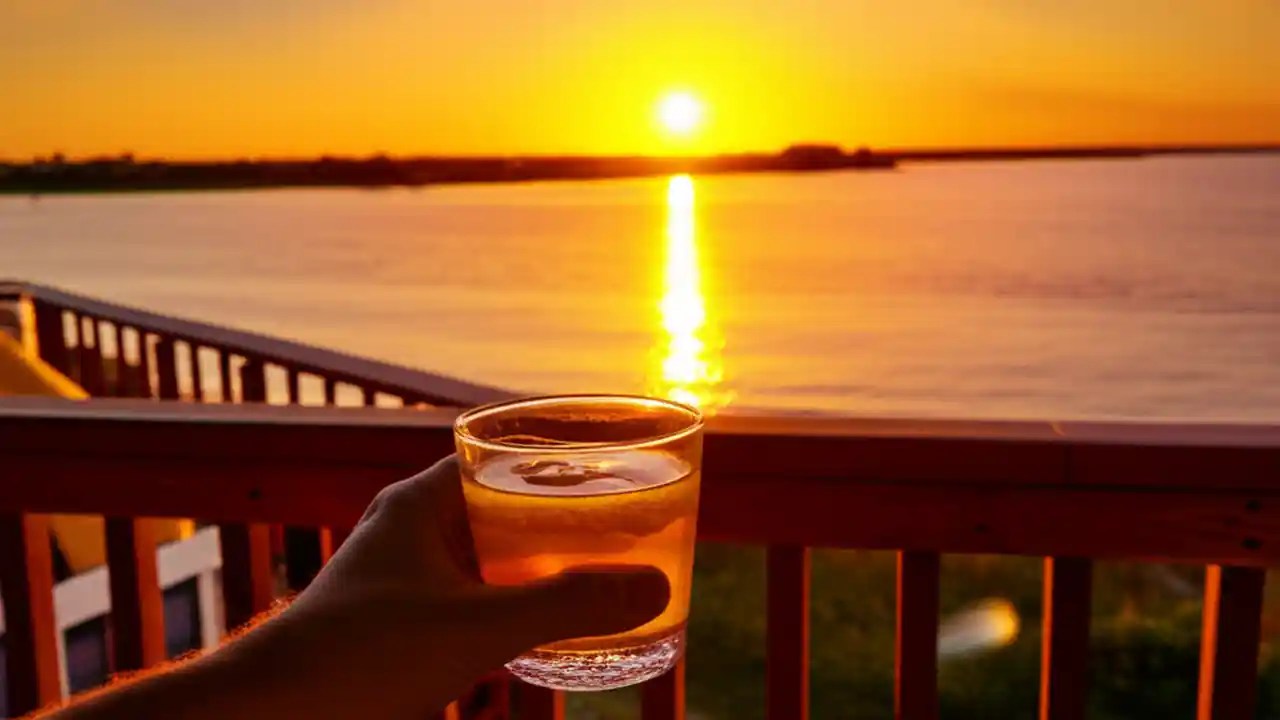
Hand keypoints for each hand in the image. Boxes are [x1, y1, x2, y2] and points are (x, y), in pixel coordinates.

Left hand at [282, 455, 670, 716]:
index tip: (608, 467)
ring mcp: (403, 581)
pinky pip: (469, 601)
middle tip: (619, 526)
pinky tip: (544, 631)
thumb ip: (567, 604)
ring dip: (534, 565)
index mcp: (421, 504)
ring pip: (484, 558)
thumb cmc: (361, 655)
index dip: (552, 457)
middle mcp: (411, 533)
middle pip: (498, 506)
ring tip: (595, 576)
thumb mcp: (478, 626)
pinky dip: (509, 607)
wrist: (276, 716)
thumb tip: (654, 587)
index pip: (496, 454)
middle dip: (556, 516)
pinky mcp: (400, 627)